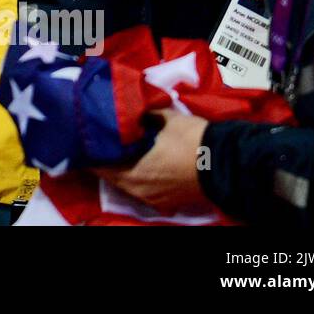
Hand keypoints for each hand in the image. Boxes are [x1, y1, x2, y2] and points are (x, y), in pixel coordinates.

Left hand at [91, 110, 211, 214]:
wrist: (226, 161)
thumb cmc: (191, 139)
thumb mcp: (163, 117)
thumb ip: (141, 115)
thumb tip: (129, 110)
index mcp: (131, 172)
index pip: (98, 164)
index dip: (91, 149)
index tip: (87, 136)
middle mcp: (138, 190)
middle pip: (112, 175)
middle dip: (106, 159)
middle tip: (102, 141)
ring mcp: (153, 199)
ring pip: (128, 184)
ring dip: (123, 169)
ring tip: (120, 151)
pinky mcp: (168, 203)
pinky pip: (145, 190)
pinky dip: (139, 178)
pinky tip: (141, 165)